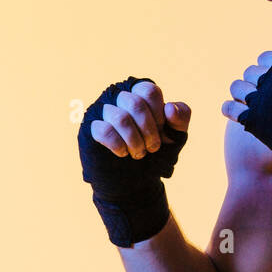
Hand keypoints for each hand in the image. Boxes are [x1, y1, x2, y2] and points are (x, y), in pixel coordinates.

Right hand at [79, 77, 190, 195]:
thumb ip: (181, 118)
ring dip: (135, 141)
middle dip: (148, 129)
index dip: (158, 113)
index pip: (149, 91)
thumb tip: (169, 108)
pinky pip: (104, 130)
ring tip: (140, 153)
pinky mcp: (90, 128)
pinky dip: (119, 145)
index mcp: (140, 95)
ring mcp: (103, 112)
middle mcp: (119, 98)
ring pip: (119, 117)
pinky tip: (123, 153)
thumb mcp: (176, 136)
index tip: (162, 130)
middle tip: (153, 148)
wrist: (137, 180)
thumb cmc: (156, 152)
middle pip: (135, 103)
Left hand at [222, 51, 271, 123]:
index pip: (264, 58)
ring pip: (236, 87)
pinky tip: (234, 113)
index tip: (269, 82)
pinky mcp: (253, 119)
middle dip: (252, 82)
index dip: (265, 70)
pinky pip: (229, 107)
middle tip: (258, 97)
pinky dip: (229, 108)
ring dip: (239, 94)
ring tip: (245, 104)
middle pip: (249, 72)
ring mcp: (261, 98)